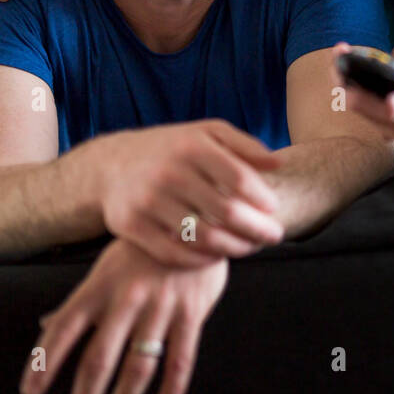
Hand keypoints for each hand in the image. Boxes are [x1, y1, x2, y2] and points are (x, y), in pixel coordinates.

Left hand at [20, 239, 227, 393]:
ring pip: (140, 364)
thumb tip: (45, 326)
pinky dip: (172, 389)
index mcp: (100, 286)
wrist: (197, 217)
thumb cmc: (145, 248)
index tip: (30, 393)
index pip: (64, 328)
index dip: (45, 362)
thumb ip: (80, 301)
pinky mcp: (192, 311)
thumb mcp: (106, 267)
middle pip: (100, 357)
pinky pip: (181, 358)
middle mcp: (127, 298)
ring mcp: (161, 306)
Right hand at [91, 119, 285, 267]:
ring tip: (250, 247)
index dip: (263, 198)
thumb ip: (245, 145)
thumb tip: (279, 164)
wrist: (113, 164)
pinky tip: (218, 256)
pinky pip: (175, 254)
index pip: (240, 179)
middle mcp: (169, 173)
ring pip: (204, 237)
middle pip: (226, 212)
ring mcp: (148, 201)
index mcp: (192, 147)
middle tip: (273, 236)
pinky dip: (203, 260)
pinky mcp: (131, 226)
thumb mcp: (209, 132)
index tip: (274, 209)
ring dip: (235, 248)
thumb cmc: (174, 148)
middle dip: (257, 229)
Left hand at [331, 32, 393, 143]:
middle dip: (348, 86)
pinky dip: (354, 98)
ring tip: (340, 63)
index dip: (367, 98)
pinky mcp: (393, 134)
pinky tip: (349, 78)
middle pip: (372, 113)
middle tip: (337, 59)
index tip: (347, 81)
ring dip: (347, 90)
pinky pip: (367, 118)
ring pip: (365, 116)